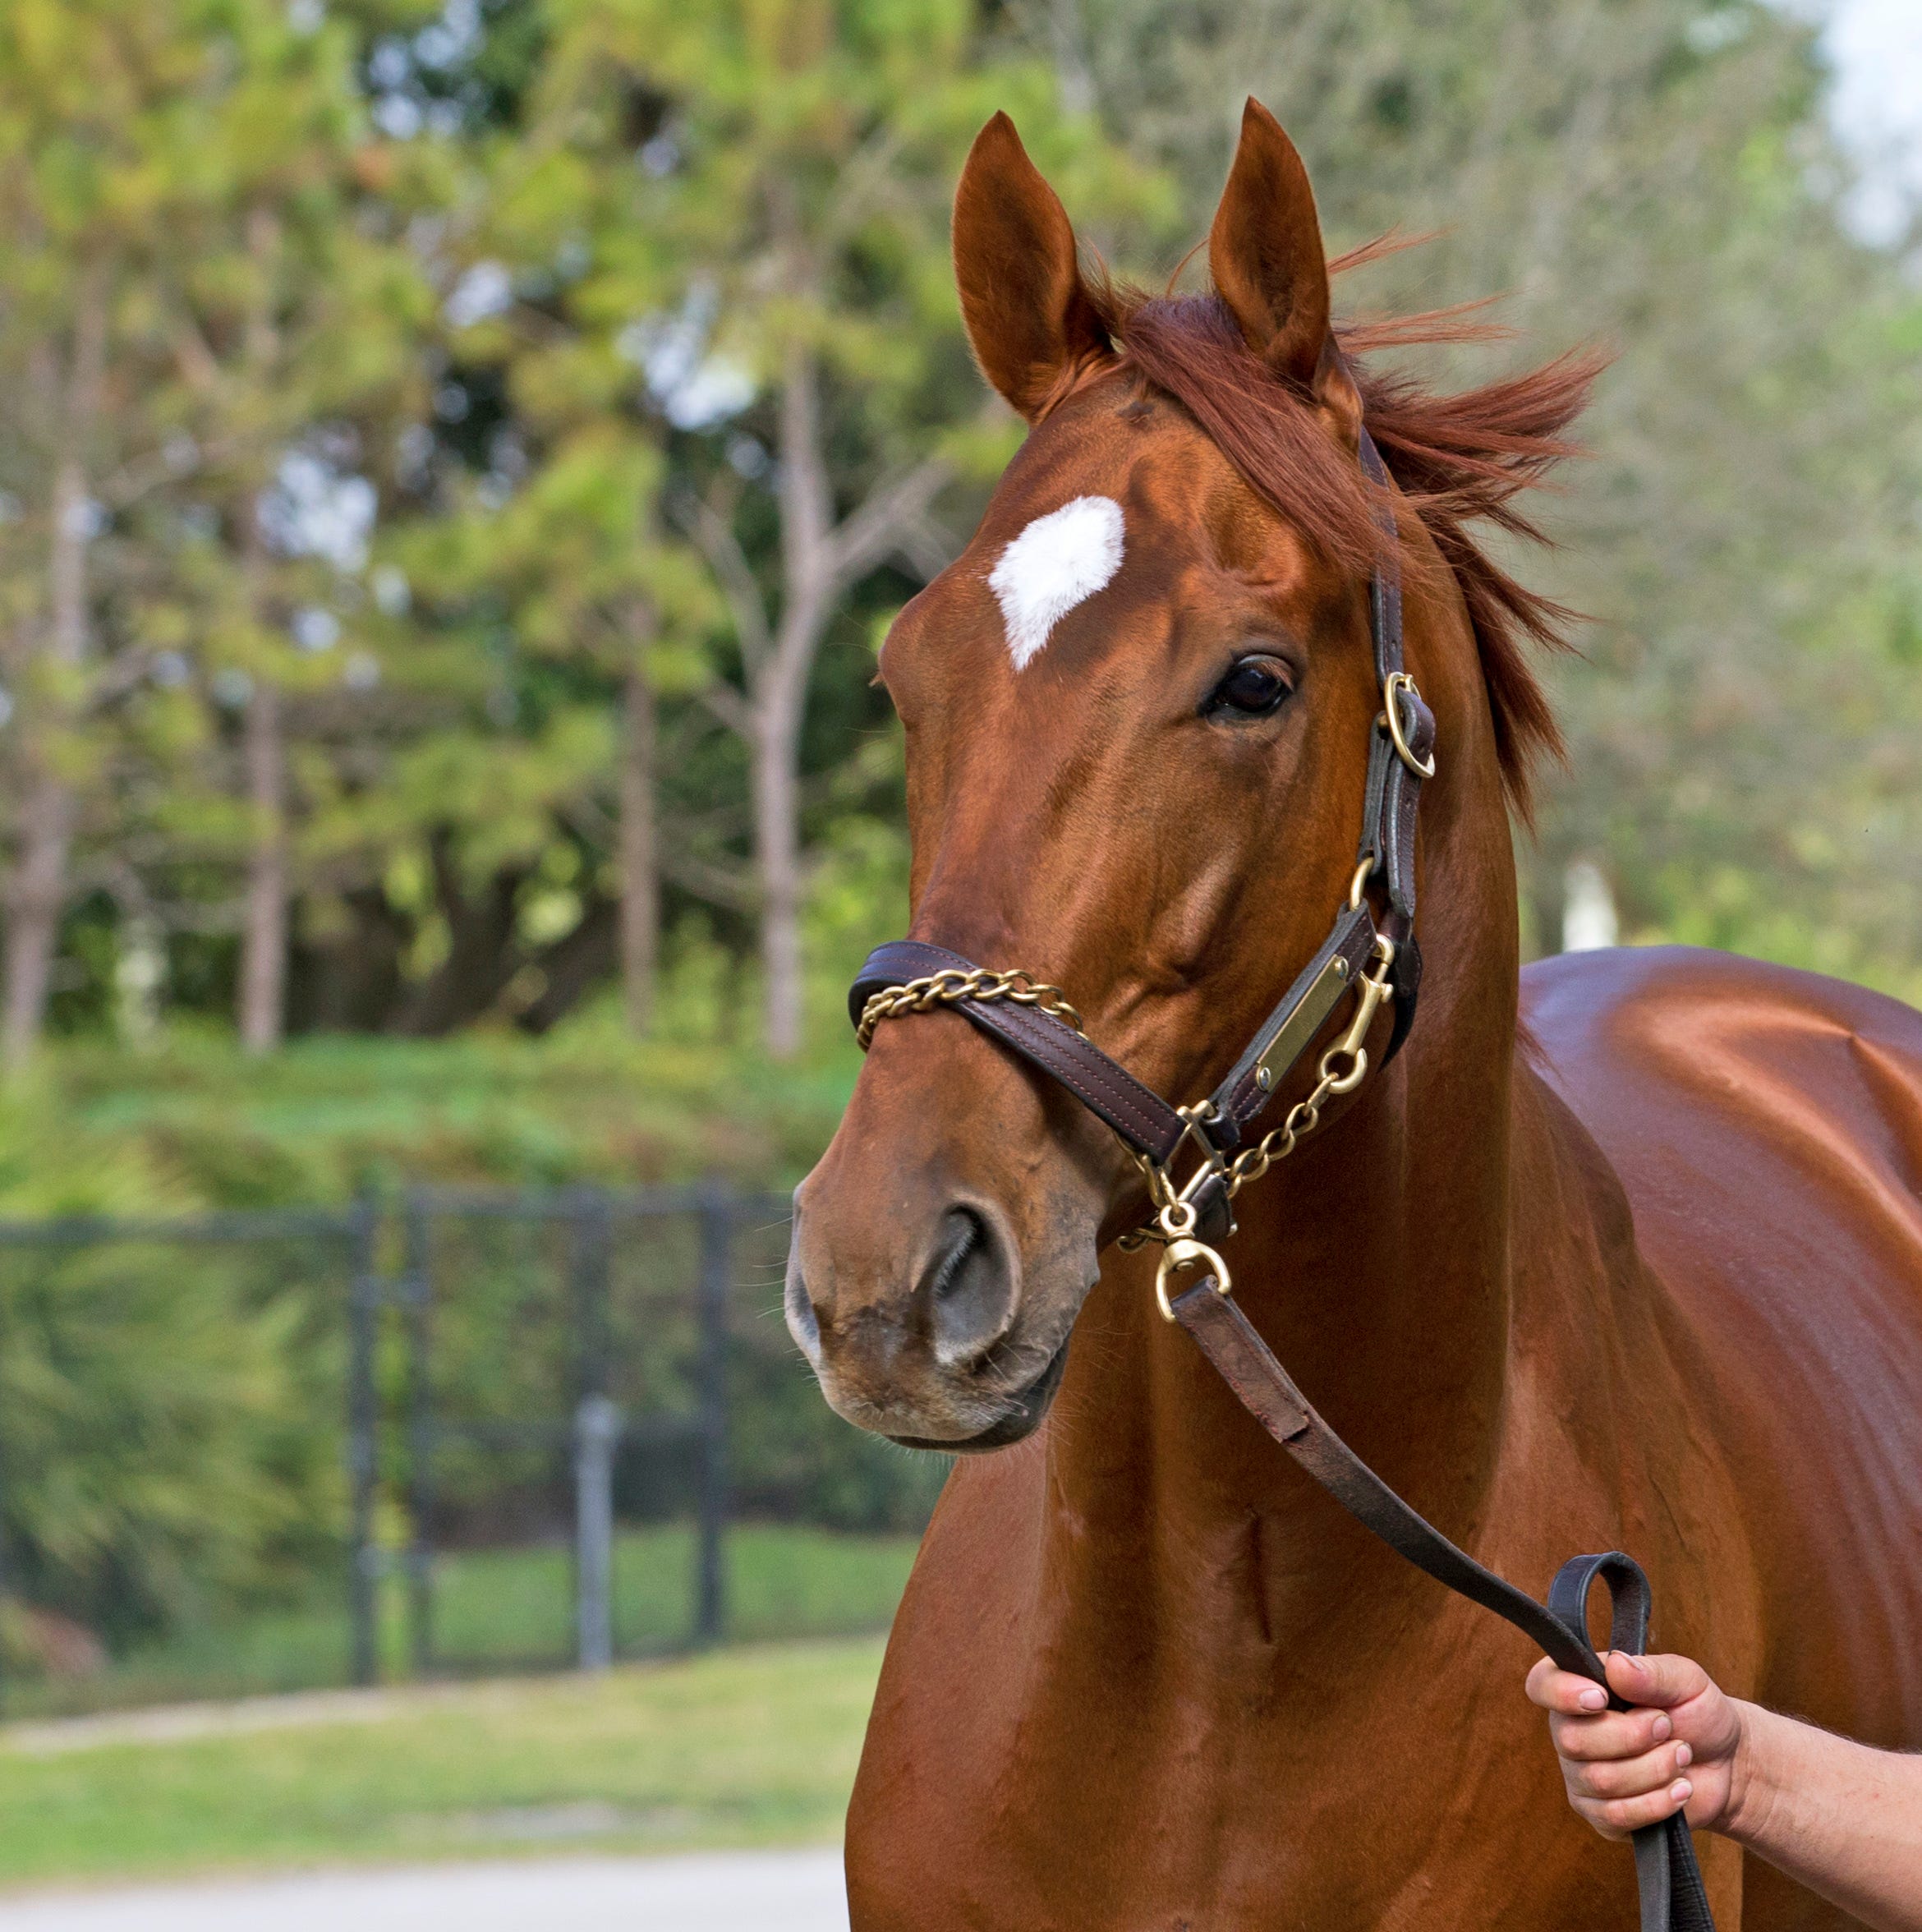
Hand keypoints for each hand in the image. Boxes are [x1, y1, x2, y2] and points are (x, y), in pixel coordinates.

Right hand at [1526, 1650, 1745, 1838]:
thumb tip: (1616, 1666)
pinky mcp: (1603, 1816)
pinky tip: (1681, 1789)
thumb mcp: (1686, 1680)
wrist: (1727, 1764)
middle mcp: (1570, 1731)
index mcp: (1578, 1686)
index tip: (1602, 1698)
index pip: (1541, 1685)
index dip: (1562, 1694)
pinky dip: (1657, 1803)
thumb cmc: (1698, 1712)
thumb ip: (1652, 1671)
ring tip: (1682, 1755)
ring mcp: (1582, 1777)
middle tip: (1668, 1726)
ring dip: (1653, 1769)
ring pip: (1601, 1780)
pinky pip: (1616, 1816)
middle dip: (1632, 1736)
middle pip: (1573, 1740)